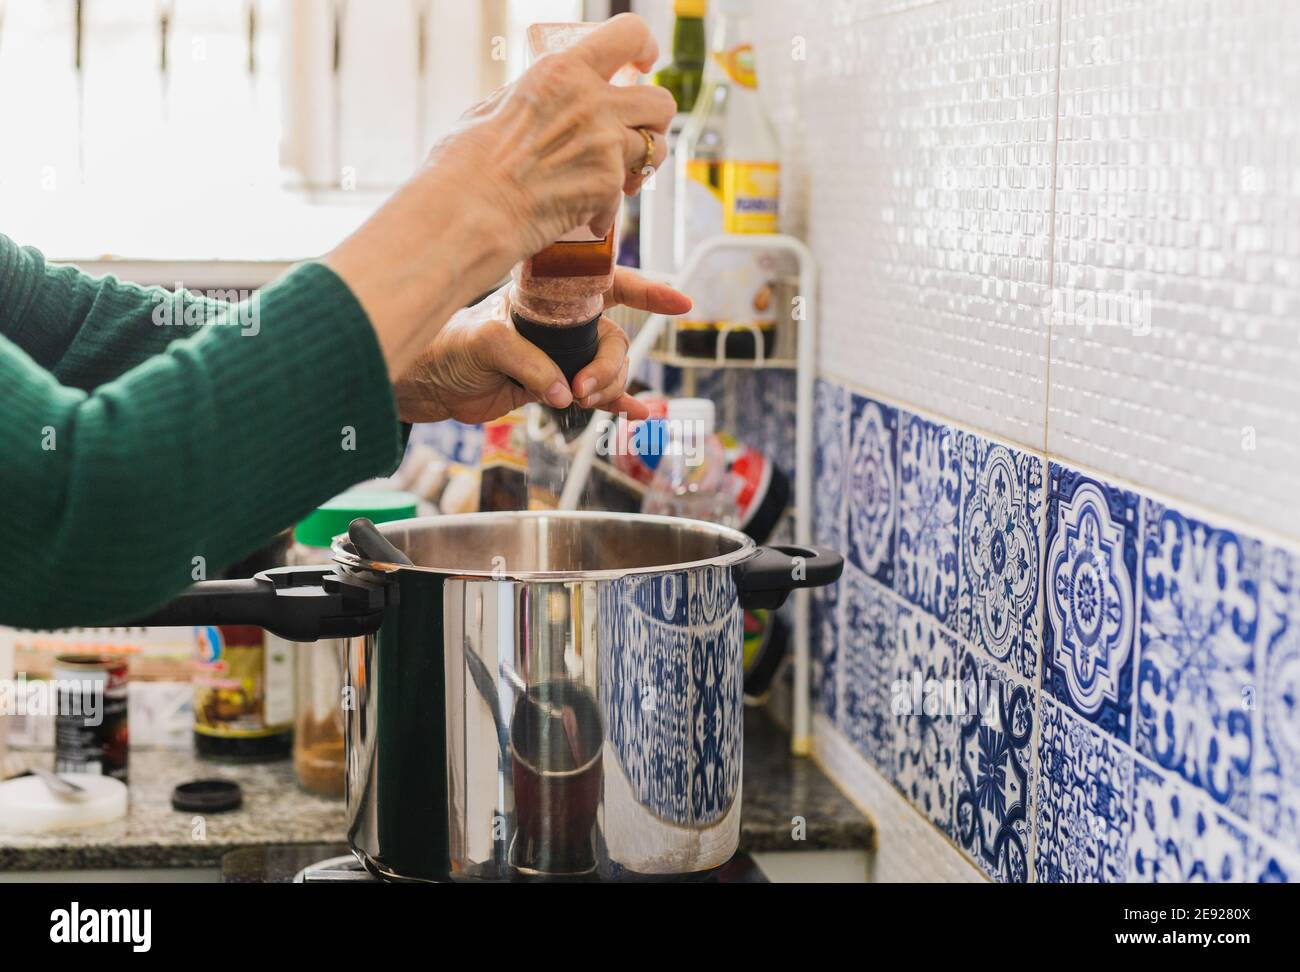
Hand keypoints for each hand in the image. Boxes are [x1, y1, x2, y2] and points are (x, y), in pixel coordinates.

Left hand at [395, 268, 691, 424]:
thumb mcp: (486, 343)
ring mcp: (560, 354)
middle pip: (614, 338)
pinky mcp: (555, 385)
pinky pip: (596, 395)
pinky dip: (616, 405)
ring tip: (583, 404)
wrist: (432, 384)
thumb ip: (528, 363)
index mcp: (548, 296)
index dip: (647, 290)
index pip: (607, 283)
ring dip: (608, 388)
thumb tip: (561, 392)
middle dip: (611, 365)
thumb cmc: (450, 345)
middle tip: (583, 391)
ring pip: (608, 369)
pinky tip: (634, 416)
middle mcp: (560, 322)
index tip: (681, 303)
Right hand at [424, 13, 674, 263]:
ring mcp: (604, 145)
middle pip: (661, 101)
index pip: (628, 34)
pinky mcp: (608, 186)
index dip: (645, 46)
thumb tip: (544, 100)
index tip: (642, 63)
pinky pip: (625, 195)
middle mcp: (591, 102)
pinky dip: (607, 209)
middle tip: (637, 133)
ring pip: (656, 150)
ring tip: (621, 178)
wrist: (468, 214)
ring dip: (643, 163)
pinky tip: (586, 215)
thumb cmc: (466, 164)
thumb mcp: (495, 107)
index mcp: (562, 71)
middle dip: (655, 119)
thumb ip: (533, 97)